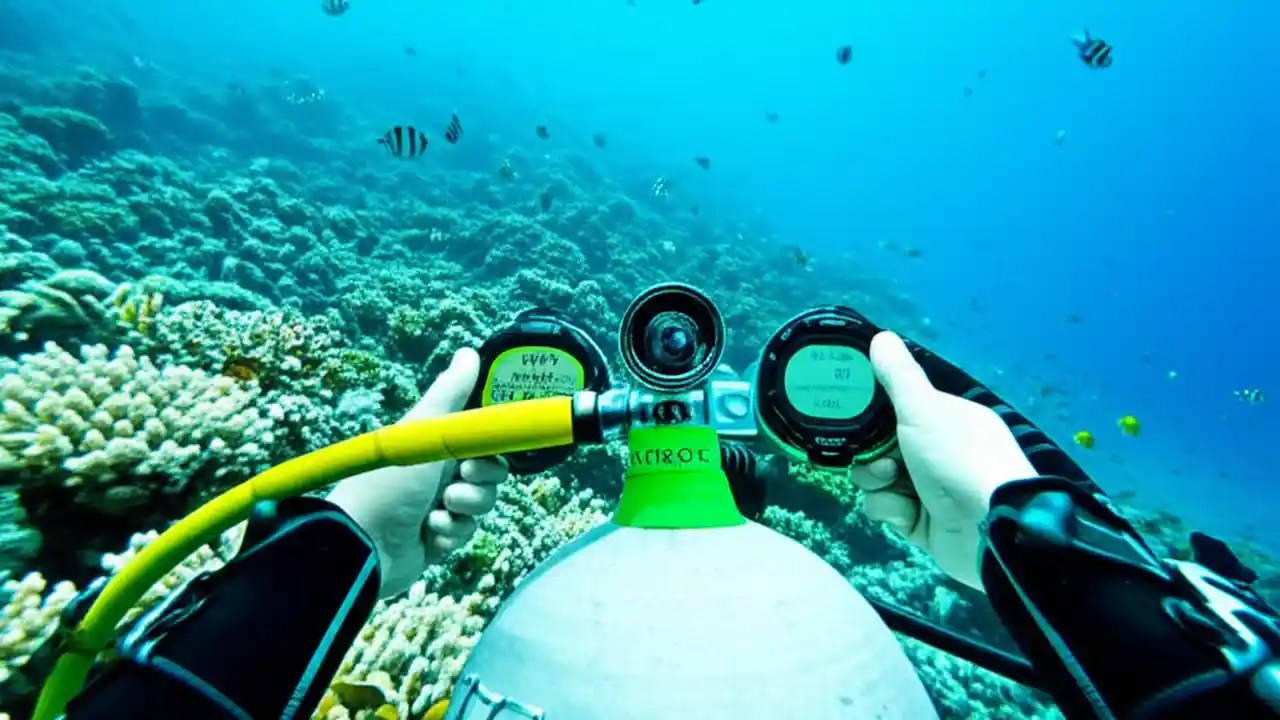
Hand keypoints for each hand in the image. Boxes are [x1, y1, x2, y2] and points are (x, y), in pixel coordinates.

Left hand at [327, 347, 507, 597]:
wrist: (364, 543)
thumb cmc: (391, 481)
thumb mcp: (423, 431)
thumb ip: (449, 393)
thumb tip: (469, 350)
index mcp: (434, 445)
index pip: (481, 440)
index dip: (491, 446)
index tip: (489, 447)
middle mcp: (438, 473)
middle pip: (489, 474)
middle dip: (481, 481)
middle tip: (462, 480)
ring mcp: (438, 507)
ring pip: (480, 505)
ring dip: (464, 509)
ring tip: (437, 513)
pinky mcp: (438, 538)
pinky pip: (463, 533)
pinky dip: (450, 534)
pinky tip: (429, 535)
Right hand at [850, 332, 1036, 588]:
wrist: (987, 529)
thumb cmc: (957, 459)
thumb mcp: (924, 409)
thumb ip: (898, 376)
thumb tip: (880, 336)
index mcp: (948, 419)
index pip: (900, 409)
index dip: (874, 414)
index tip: (853, 416)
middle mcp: (941, 452)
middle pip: (882, 446)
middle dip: (872, 455)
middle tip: (881, 461)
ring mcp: (931, 489)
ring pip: (879, 479)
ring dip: (879, 483)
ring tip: (895, 486)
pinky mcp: (923, 524)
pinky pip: (889, 509)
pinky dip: (892, 510)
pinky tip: (907, 513)